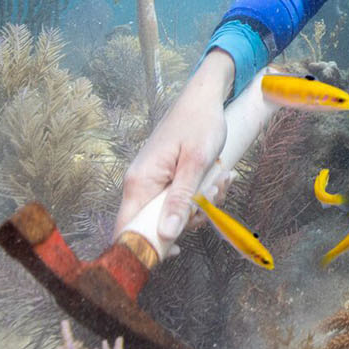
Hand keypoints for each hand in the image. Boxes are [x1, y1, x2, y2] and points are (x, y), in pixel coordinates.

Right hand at [115, 50, 233, 243]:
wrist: (204, 97)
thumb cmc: (200, 123)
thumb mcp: (196, 163)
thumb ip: (180, 200)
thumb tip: (166, 235)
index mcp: (140, 182)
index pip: (127, 229)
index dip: (145, 247)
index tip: (175, 251)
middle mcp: (140, 184)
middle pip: (156, 225)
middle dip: (190, 219)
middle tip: (212, 194)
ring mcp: (153, 181)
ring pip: (174, 213)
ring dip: (202, 204)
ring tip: (221, 179)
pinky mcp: (166, 178)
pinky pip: (181, 199)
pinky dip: (202, 194)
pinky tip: (218, 176)